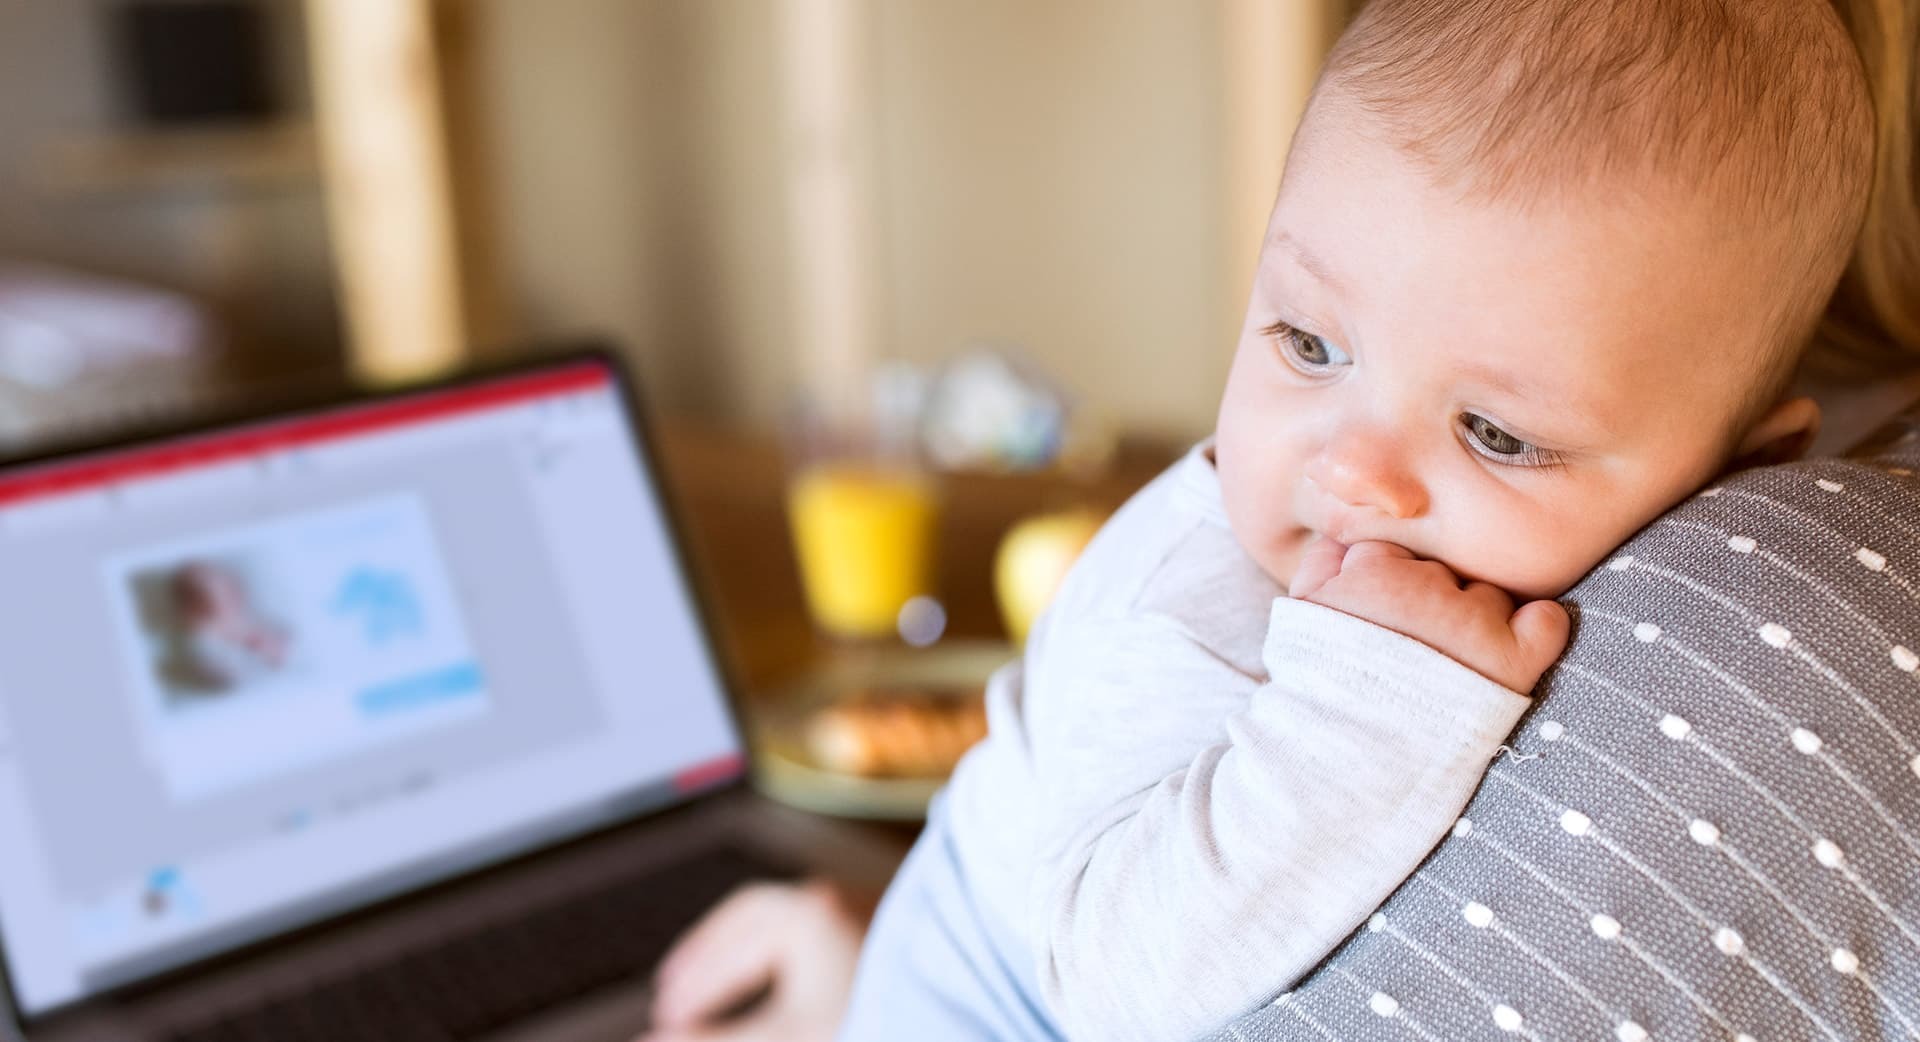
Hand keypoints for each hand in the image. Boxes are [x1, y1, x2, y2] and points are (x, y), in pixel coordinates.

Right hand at [636, 879, 874, 1041]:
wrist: (967, 1011)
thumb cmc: (884, 1013)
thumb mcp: (785, 1035)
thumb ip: (715, 1041)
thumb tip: (651, 1041)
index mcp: (808, 916)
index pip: (730, 945)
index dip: (695, 986)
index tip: (667, 1020)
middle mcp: (837, 903)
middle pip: (756, 919)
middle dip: (713, 956)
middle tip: (678, 992)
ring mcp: (868, 913)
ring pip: (791, 924)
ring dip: (751, 953)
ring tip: (725, 988)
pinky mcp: (892, 933)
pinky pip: (823, 934)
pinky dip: (790, 957)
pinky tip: (790, 984)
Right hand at [1288, 537, 1569, 692]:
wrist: (1345, 766)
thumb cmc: (1319, 694)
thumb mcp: (1299, 619)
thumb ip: (1320, 565)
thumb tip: (1343, 538)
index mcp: (1371, 573)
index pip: (1393, 548)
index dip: (1385, 580)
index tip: (1379, 614)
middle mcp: (1423, 589)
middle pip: (1441, 570)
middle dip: (1428, 597)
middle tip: (1411, 646)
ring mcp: (1470, 623)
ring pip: (1488, 594)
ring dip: (1475, 618)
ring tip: (1449, 665)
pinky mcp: (1509, 661)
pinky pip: (1545, 622)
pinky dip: (1538, 628)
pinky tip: (1518, 642)